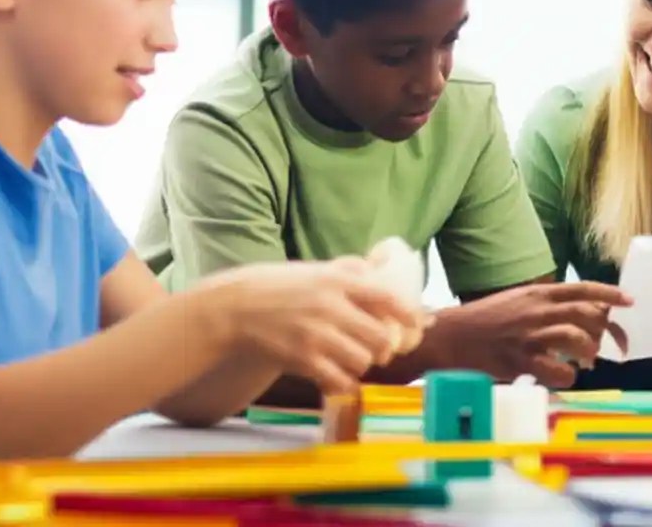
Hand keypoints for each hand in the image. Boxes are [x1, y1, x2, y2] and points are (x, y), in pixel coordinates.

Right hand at [201, 258, 423, 394]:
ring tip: (353, 359)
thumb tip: (383, 269)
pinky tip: (338, 378)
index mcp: (337, 281)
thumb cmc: (277, 287)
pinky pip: (338, 380)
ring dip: (362, 364)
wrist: (232, 309)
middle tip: (380, 349)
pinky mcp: (301, 360)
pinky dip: (344, 382)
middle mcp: (330, 307)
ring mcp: (316, 335)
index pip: (387, 297)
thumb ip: (349, 272)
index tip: (418, 324)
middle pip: (380, 337)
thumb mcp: (315, 270)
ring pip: (362, 360)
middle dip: (384, 347)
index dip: (408, 314)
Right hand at [433, 282, 631, 387]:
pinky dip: (569, 377)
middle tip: (608, 346)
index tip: (630, 301)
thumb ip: (547, 305)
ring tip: (586, 361)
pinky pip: (559, 372)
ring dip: (588, 353)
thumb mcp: (518, 301)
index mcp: (538, 293)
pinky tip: (564, 377)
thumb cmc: (485, 321)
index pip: (583, 288)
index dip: (610, 294)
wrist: (450, 336)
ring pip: (577, 340)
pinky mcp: (521, 361)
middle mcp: (537, 311)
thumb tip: (580, 315)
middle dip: (605, 331)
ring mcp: (530, 336)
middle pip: (587, 315)